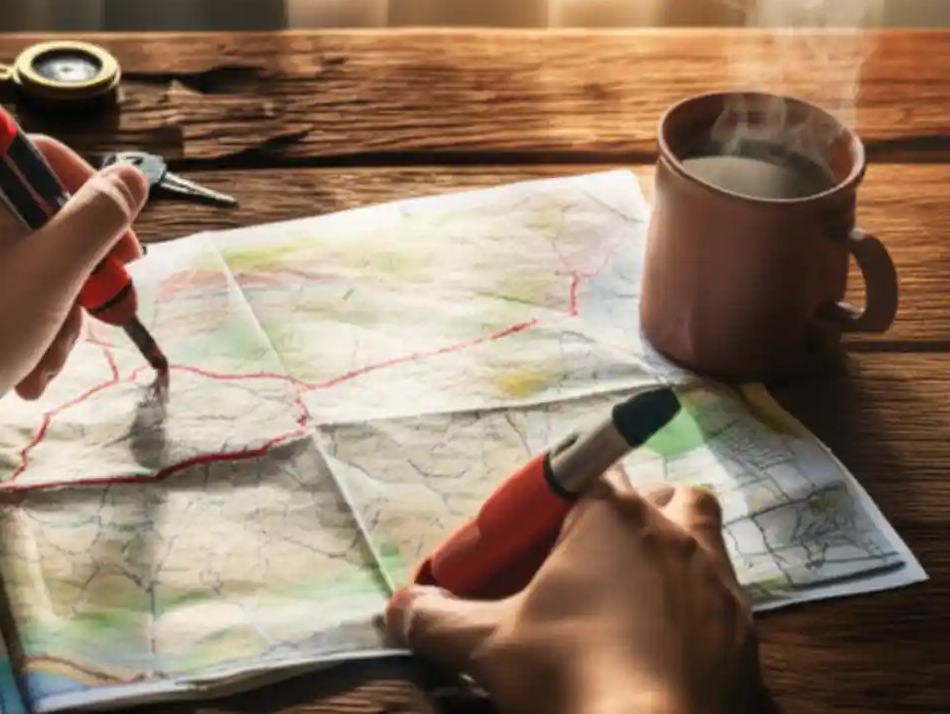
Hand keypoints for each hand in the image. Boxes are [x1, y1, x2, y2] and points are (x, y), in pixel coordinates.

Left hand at [0, 136, 147, 451]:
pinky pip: (10, 300)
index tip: (126, 252)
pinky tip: (30, 374)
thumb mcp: (55, 267)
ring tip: (49, 362)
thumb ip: (100, 216)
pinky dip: (30, 333)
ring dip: (59, 318)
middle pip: (48, 224)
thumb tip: (133, 173)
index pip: (48, 161)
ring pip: (35, 270)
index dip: (97, 201)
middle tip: (113, 317)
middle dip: (82, 280)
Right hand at [386, 470, 773, 713]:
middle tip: (595, 560)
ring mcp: (721, 583)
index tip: (540, 539)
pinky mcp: (746, 634)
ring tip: (636, 597)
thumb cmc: (569, 674)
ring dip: (676, 552)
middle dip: (636, 513)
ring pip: (706, 539)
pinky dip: (699, 613)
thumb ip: (436, 621)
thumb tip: (399, 608)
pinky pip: (725, 603)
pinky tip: (667, 648)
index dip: (562, 499)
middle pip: (665, 494)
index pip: (590, 471)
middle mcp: (675, 534)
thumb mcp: (487, 648)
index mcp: (613, 517)